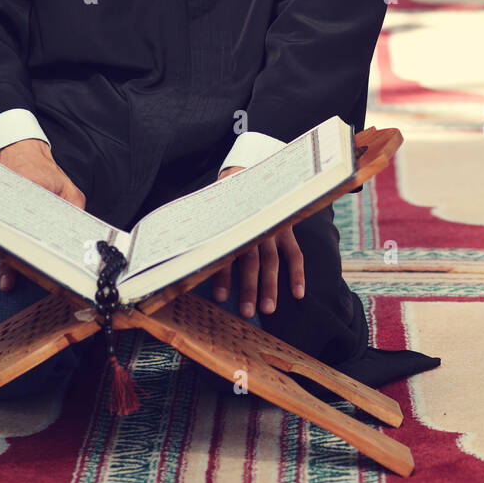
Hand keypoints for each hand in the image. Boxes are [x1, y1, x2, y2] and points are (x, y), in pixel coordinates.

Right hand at [0, 137, 85, 290]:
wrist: (16, 146)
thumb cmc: (41, 168)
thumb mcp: (63, 183)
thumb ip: (73, 204)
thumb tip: (80, 230)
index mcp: (30, 191)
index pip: (27, 223)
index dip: (27, 247)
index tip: (28, 265)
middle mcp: (5, 198)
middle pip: (2, 233)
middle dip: (2, 262)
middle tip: (6, 283)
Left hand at [211, 166, 304, 316]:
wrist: (248, 170)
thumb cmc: (226, 199)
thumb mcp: (213, 209)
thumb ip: (205, 230)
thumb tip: (186, 256)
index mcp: (232, 223)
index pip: (227, 252)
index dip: (224, 275)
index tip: (221, 297)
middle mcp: (253, 226)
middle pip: (251, 260)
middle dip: (249, 287)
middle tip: (247, 312)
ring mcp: (271, 228)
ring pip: (272, 260)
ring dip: (270, 286)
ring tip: (268, 309)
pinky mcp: (286, 229)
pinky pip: (295, 253)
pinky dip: (298, 273)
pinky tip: (297, 293)